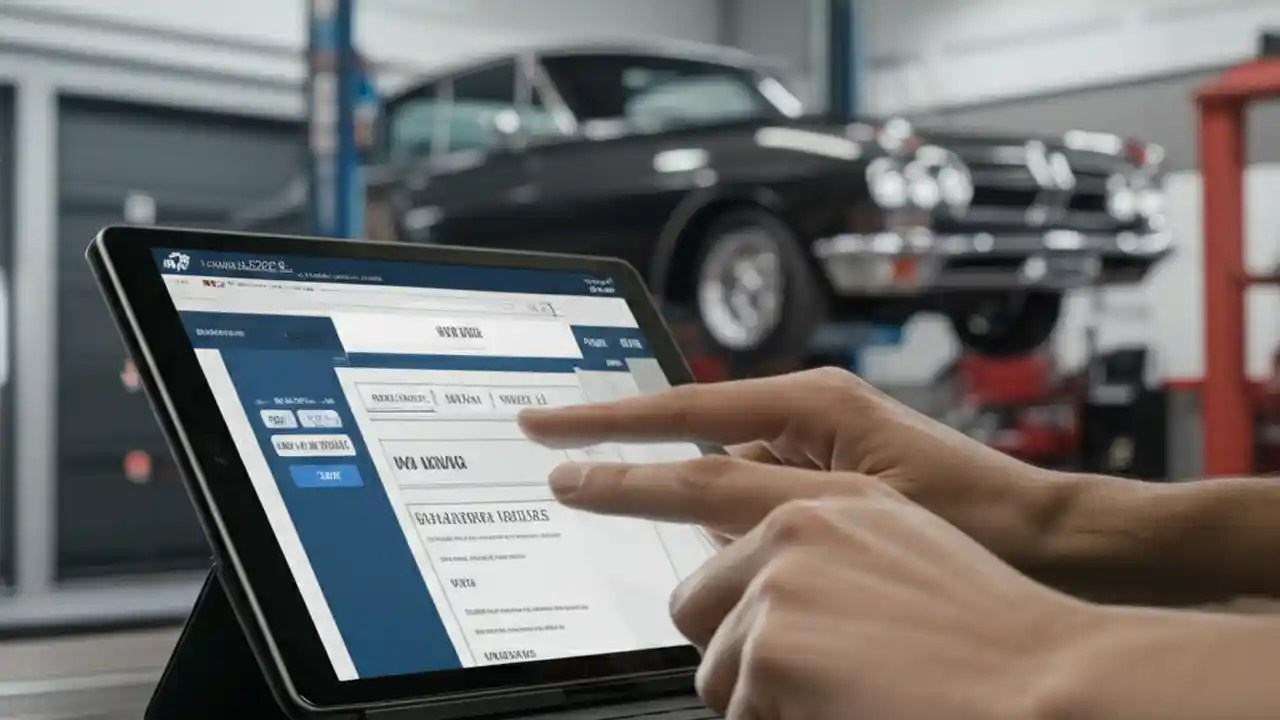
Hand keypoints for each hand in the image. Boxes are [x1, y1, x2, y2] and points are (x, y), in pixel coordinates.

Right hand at [520, 368, 1064, 568]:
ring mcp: (820, 443)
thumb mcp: (857, 504)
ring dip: (692, 506)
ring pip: (725, 477)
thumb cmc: (975, 513)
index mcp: (811, 403)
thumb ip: (764, 501)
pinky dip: (736, 522)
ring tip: (647, 518)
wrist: (1049, 537)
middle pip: (694, 442)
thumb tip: (695, 501)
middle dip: (633, 462)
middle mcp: (810, 413)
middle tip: (558, 469)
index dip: (605, 425)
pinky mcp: (832, 475)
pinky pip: (759, 495)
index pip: (683, 414)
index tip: (544, 425)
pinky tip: (735, 555)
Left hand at [546, 458, 1099, 718]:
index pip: (702, 480)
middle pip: (697, 595)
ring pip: (717, 661)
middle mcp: (794, 524)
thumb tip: (752, 552)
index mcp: (828, 494)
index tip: (563, 462)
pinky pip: (736, 705)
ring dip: (766, 689)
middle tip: (810, 667)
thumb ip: (819, 536)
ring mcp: (778, 582)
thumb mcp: (900, 547)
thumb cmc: (986, 629)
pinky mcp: (769, 644)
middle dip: (734, 640)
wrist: (1047, 682)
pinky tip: (847, 708)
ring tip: (853, 688)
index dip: (623, 473)